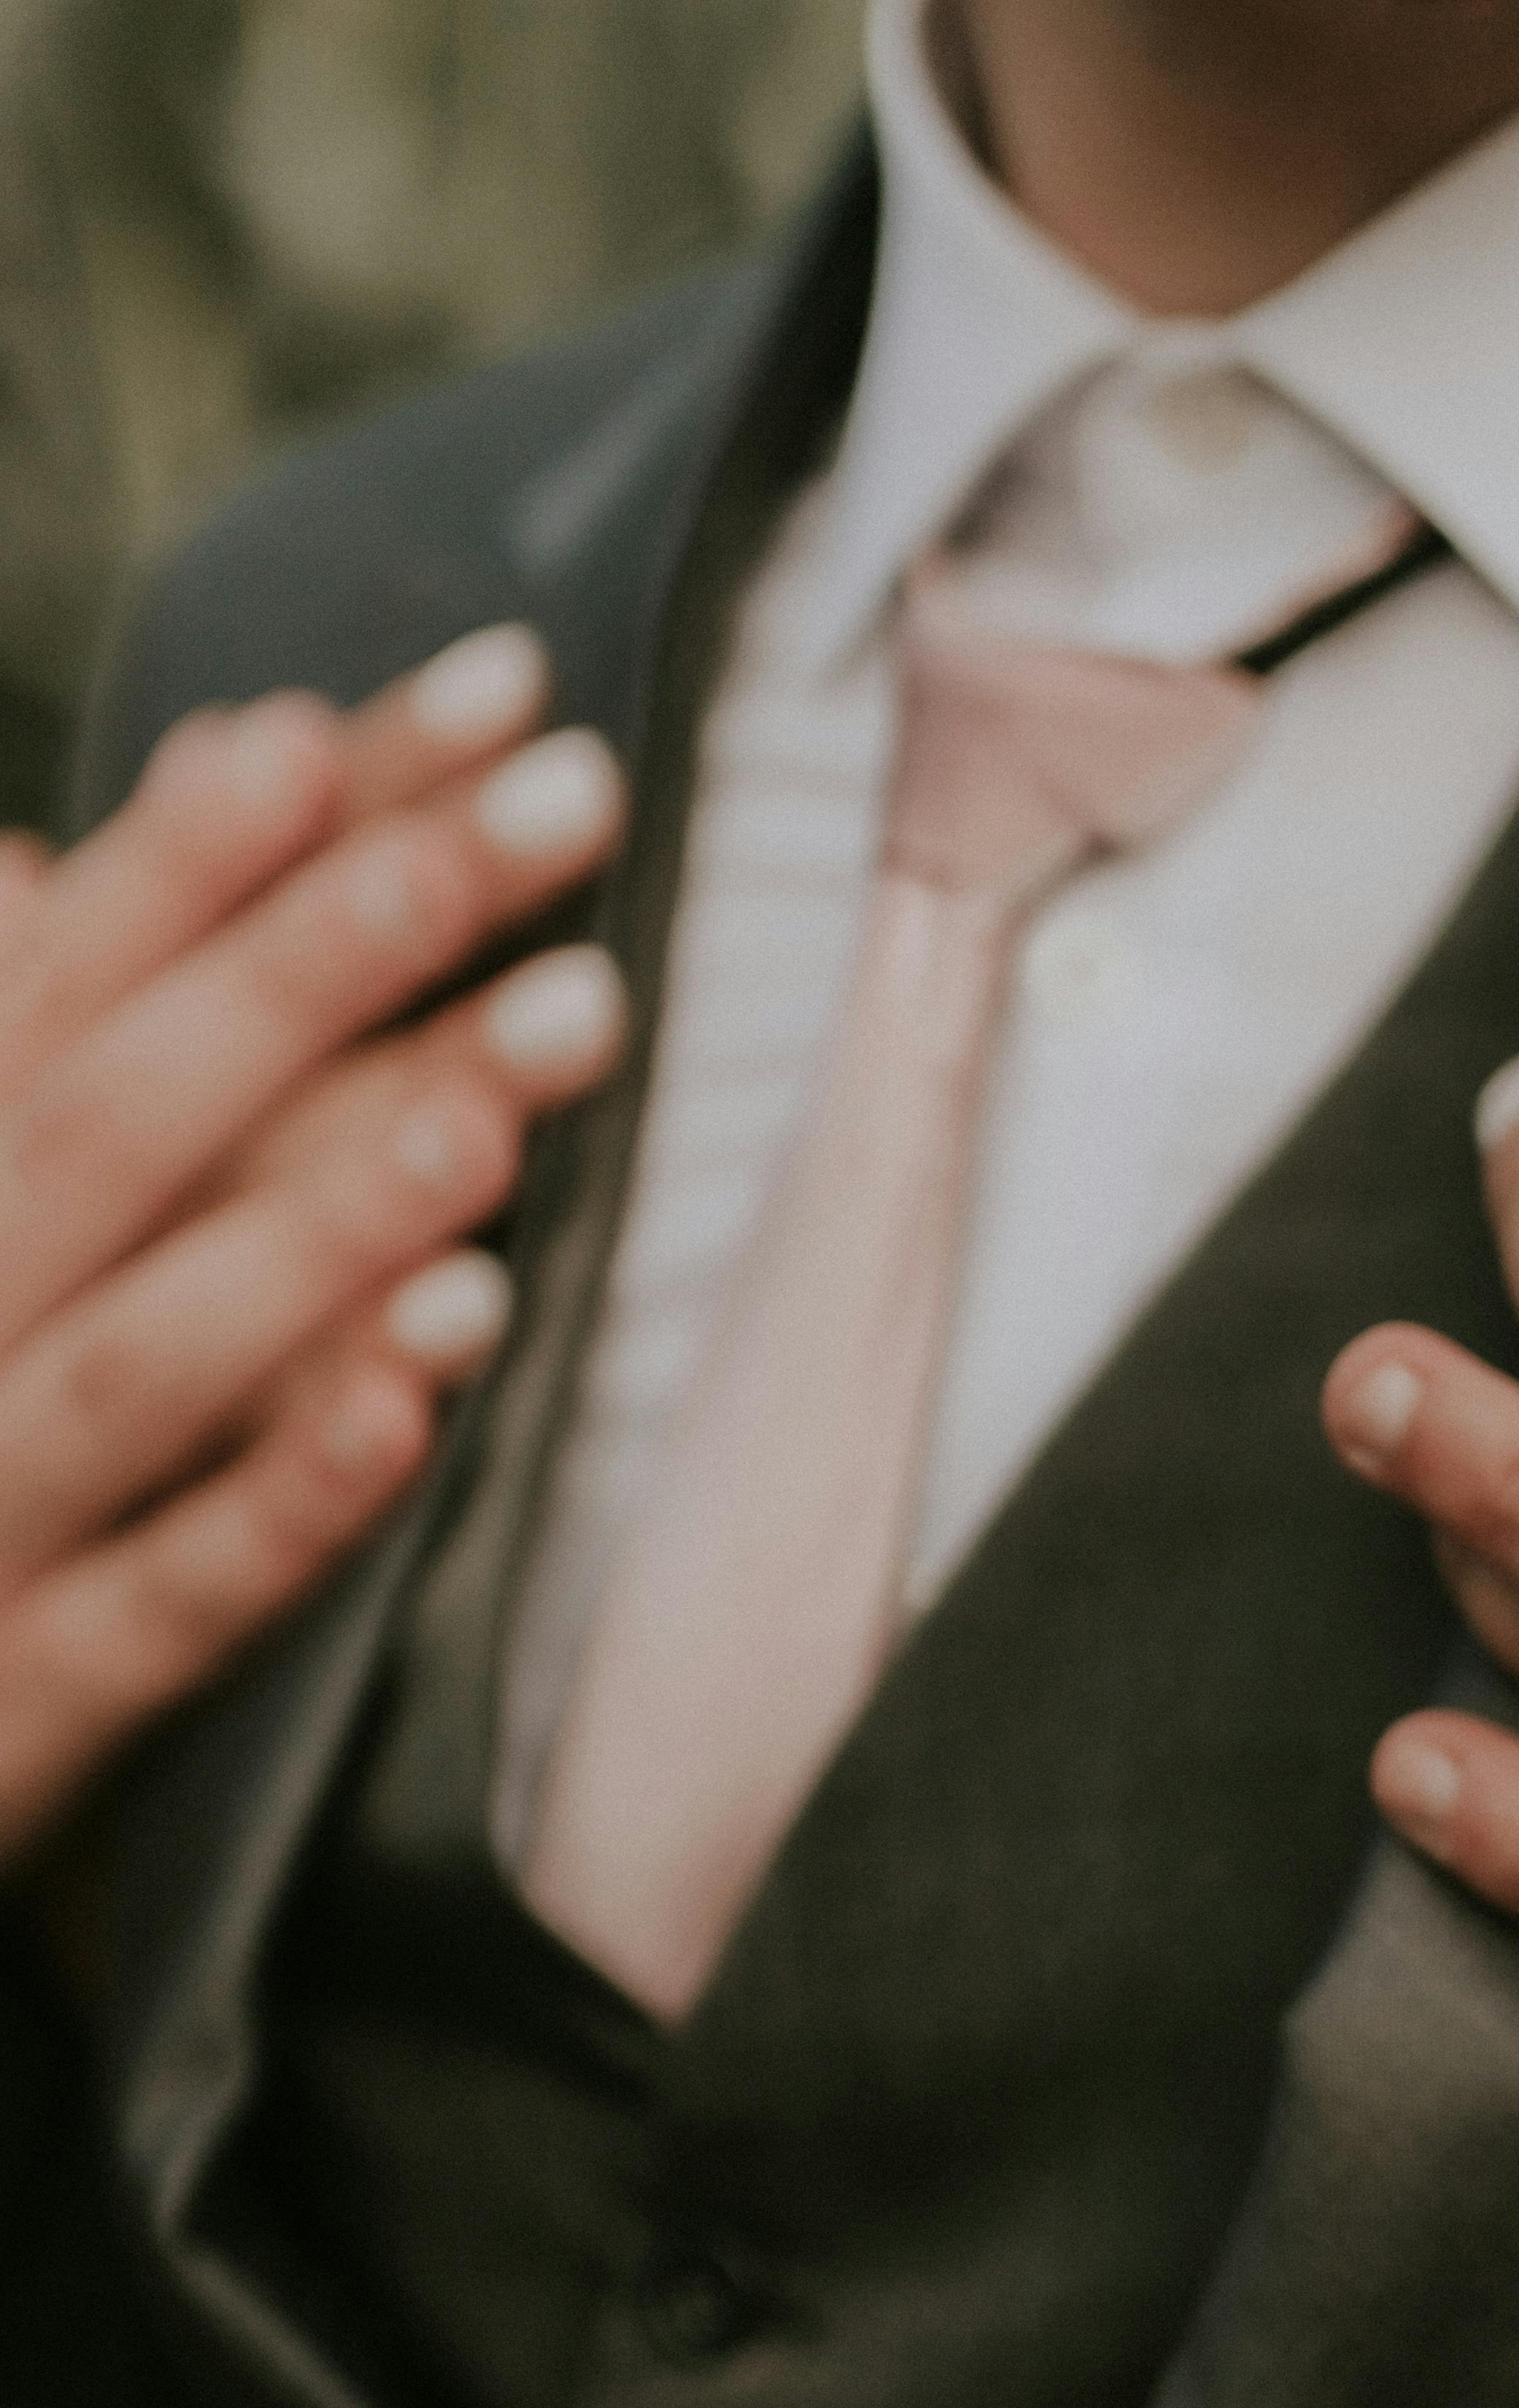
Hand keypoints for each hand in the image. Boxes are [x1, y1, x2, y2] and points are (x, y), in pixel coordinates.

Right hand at [0, 628, 627, 1864]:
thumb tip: (16, 861)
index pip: (78, 965)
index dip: (252, 821)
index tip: (473, 689)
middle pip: (126, 1114)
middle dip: (337, 952)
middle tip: (574, 811)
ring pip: (140, 1357)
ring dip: (317, 1225)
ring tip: (501, 1108)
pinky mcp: (9, 1717)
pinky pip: (154, 1609)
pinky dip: (274, 1505)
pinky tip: (411, 1408)